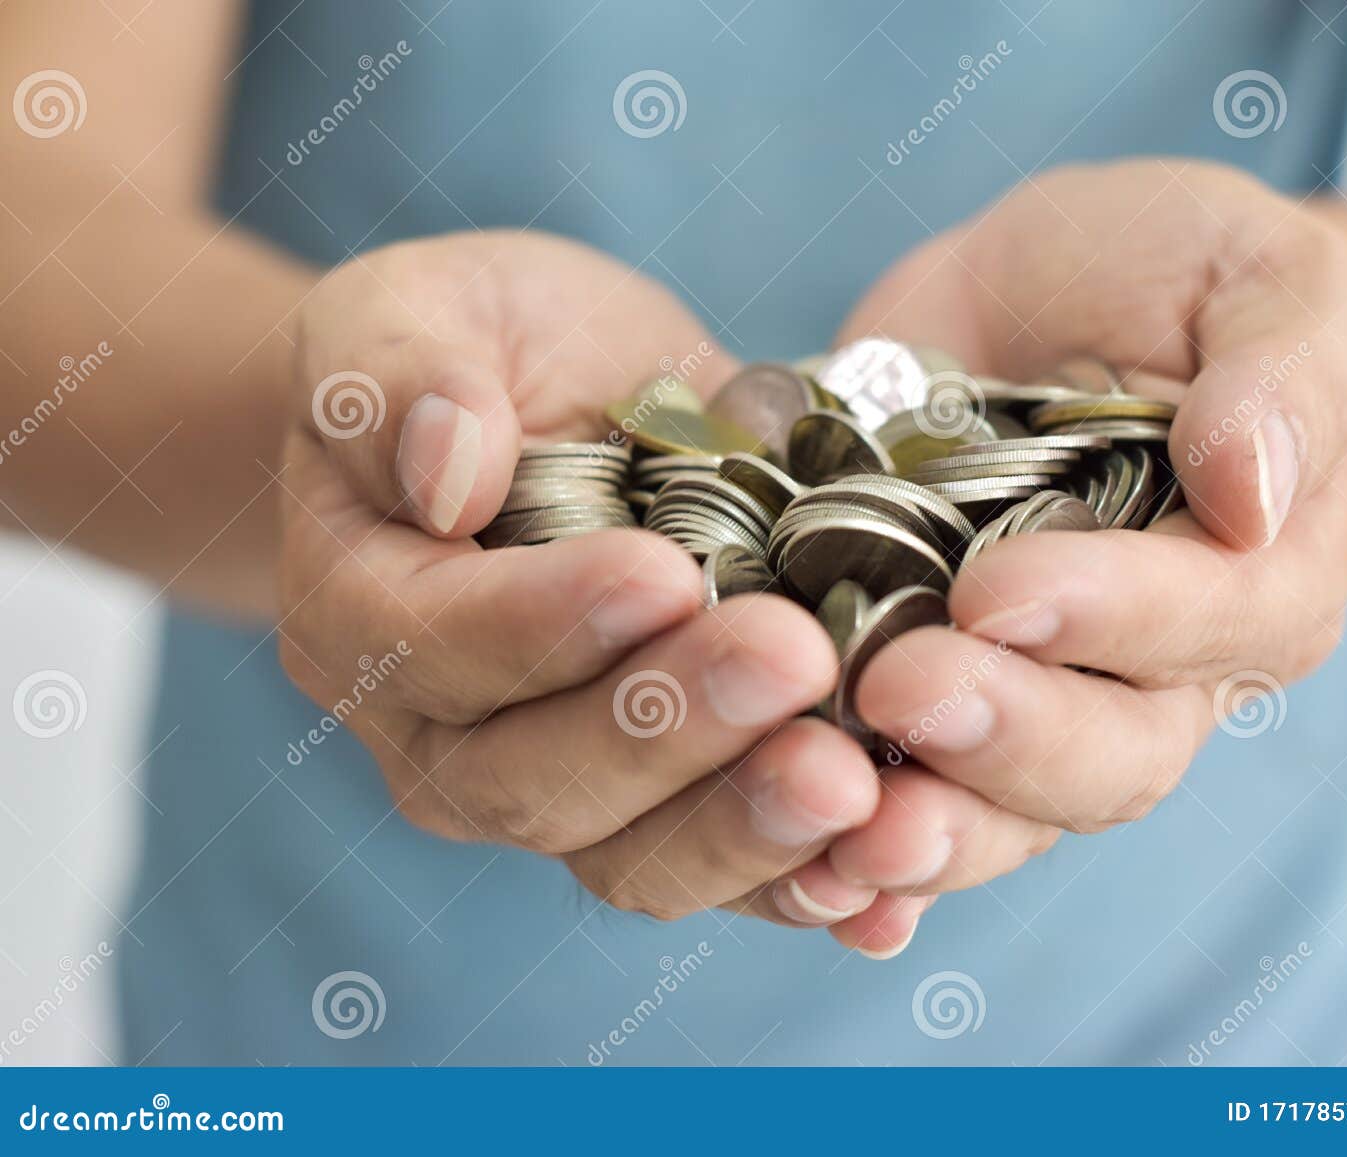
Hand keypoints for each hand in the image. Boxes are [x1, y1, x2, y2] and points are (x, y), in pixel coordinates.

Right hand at [275, 232, 887, 931]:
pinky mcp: (664, 814)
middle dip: (671, 730)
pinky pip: (726, 880)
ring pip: (633, 857)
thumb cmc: (483, 351)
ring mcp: (557, 794)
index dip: (548, 623)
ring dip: (746, 832)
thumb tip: (444, 469)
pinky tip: (887, 884)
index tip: (663, 570)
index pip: (441, 647)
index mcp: (365, 616)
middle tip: (793, 660)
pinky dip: (806, 890)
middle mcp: (445, 740)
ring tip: (853, 780)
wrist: (558, 416)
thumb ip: (401, 373)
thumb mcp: (419, 307)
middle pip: (539, 780)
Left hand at [786, 161, 1346, 956]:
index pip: (1207, 626)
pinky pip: (917, 800)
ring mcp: (1041, 701)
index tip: (995, 591)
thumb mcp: (1270, 278)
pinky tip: (816, 887)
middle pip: (1110, 756)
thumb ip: (1290, 371)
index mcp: (1262, 579)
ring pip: (1009, 809)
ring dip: (933, 832)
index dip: (1105, 619)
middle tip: (897, 690)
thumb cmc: (1178, 276)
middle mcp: (1161, 674)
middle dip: (1004, 737)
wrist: (1046, 300)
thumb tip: (1252, 487)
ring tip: (849, 830)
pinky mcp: (937, 701)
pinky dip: (870, 865)